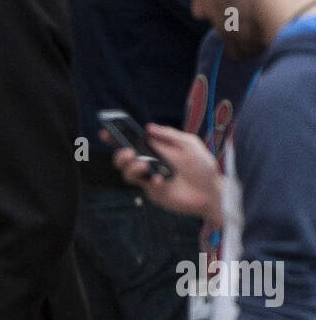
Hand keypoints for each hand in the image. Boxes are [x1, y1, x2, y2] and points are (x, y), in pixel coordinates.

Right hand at [102, 123, 219, 220]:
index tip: (106, 132)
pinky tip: (161, 179)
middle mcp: (150, 163)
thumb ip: (168, 135)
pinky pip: (144, 185)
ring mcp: (150, 178)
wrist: (212, 191)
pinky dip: (150, 180)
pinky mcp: (154, 192)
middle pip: (123, 159)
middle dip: (120, 155)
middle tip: (128, 153)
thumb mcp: (188, 143)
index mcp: (156, 149)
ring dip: (130, 168)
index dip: (117, 137)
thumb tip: (147, 128)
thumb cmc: (203, 166)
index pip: (133, 142)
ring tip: (143, 165)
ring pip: (127, 174)